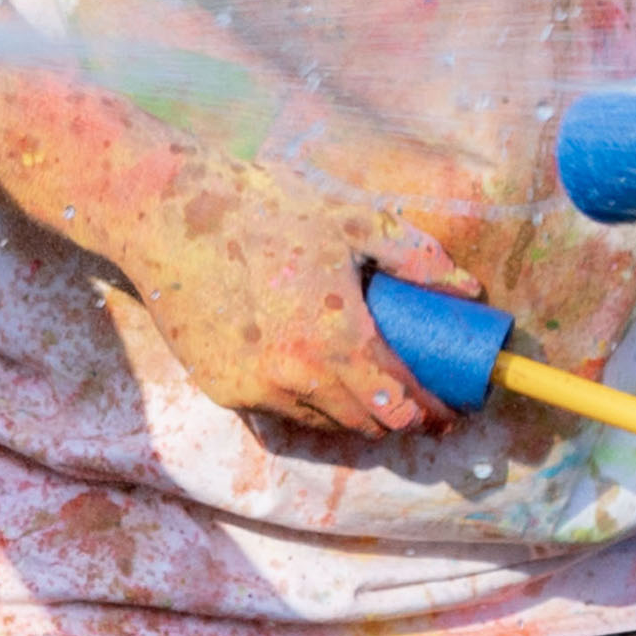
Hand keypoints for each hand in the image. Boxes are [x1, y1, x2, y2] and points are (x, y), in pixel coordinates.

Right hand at [107, 148, 474, 434]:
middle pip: (366, 424)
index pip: (400, 398)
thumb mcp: (349, 222)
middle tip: (421, 408)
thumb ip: (413, 258)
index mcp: (337, 338)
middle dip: (400, 422)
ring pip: (322, 424)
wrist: (168, 217)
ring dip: (353, 416)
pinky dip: (305, 403)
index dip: (432, 412)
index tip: (451, 414)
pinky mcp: (223, 390)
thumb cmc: (262, 210)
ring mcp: (256, 389)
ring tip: (370, 394)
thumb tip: (467, 287)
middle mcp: (298, 377)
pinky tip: (312, 377)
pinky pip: (279, 412)